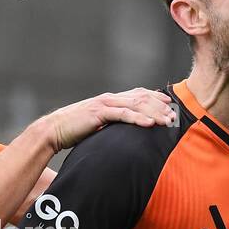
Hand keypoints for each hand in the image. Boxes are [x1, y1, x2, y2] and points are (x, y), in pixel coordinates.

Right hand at [40, 88, 174, 150]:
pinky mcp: (98, 113)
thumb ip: (111, 124)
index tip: (170, 105)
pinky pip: (123, 115)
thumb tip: (124, 133)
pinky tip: (149, 124)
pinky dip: (138, 119)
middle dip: (160, 106)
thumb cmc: (74, 130)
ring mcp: (104, 104)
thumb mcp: (97, 125)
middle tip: (174, 116)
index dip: (156, 98)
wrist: (53, 130)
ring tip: (167, 121)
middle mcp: (110, 98)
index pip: (139, 94)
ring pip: (136, 105)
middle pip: (142, 97)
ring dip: (154, 112)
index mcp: (111, 100)